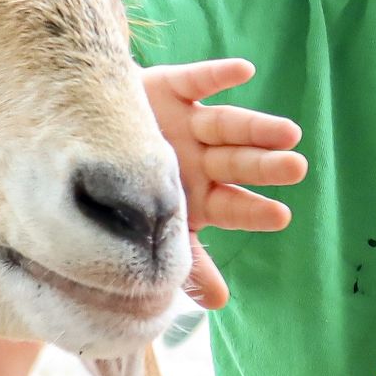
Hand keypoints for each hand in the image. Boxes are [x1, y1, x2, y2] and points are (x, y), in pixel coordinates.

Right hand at [141, 59, 305, 309]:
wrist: (78, 140)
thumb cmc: (119, 193)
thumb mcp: (146, 229)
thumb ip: (185, 261)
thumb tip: (223, 304)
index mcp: (200, 196)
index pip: (233, 206)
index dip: (254, 211)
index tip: (280, 215)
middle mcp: (202, 159)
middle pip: (239, 164)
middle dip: (266, 166)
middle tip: (296, 168)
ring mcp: (189, 124)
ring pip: (228, 126)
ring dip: (257, 129)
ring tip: (288, 132)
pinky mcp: (171, 88)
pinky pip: (198, 82)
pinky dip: (218, 76)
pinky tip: (244, 72)